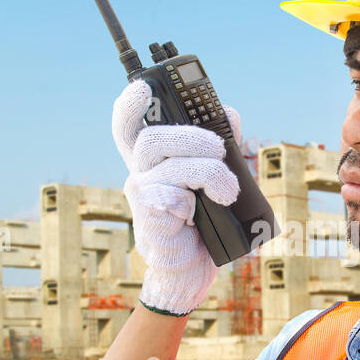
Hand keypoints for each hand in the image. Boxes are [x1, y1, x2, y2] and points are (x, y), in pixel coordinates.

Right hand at [111, 80, 242, 315]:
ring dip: (208, 170)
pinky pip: (172, 195)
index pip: (129, 125)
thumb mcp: (214, 182)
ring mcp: (142, 196)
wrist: (190, 273)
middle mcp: (140, 174)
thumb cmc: (202, 226)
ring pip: (170, 164)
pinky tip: (199, 215)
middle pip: (154, 136)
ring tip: (228, 190)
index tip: (144, 86)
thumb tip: (229, 116)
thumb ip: (220, 148)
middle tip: (221, 151)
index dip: (132, 104)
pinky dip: (195, 199)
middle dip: (194, 137)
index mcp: (152, 162)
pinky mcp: (150, 218)